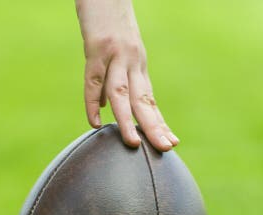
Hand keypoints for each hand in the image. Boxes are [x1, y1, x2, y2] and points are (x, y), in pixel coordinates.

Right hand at [75, 0, 178, 151]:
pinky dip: (92, 102)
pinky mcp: (97, 47)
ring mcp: (115, 55)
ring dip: (127, 118)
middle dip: (154, 126)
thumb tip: (103, 108)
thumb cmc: (107, 18)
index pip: (149, 100)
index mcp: (137, 65)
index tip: (170, 143)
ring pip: (122, 93)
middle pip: (143, 100)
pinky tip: (95, 122)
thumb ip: (111, 80)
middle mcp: (132, 62)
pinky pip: (94, 79)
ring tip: (133, 142)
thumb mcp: (114, 51)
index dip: (158, 122)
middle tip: (166, 148)